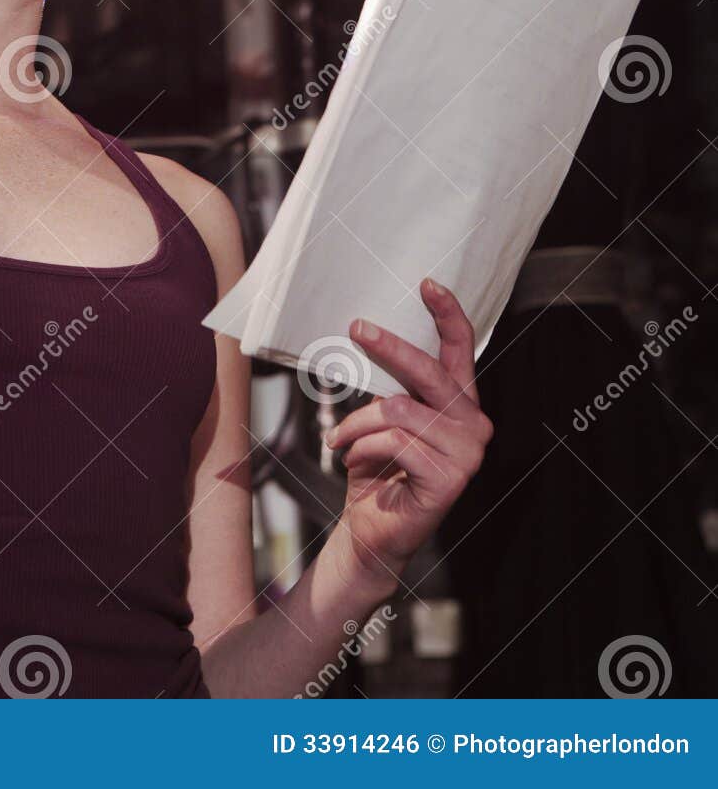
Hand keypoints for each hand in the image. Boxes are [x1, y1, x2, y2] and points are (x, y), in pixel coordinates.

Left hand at [325, 276, 493, 588]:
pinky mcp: (449, 479)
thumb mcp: (386, 417)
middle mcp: (472, 425)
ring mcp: (466, 454)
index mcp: (459, 404)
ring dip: (358, 423)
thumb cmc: (378, 470)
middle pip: (428, 371)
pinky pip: (393, 440)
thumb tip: (371, 334)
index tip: (427, 284)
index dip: (448, 314)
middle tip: (356, 328)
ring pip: (398, 409)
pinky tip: (355, 460)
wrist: (371, 532)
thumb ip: (395, 385)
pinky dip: (363, 446)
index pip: (461, 350)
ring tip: (342, 439)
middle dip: (388, 346)